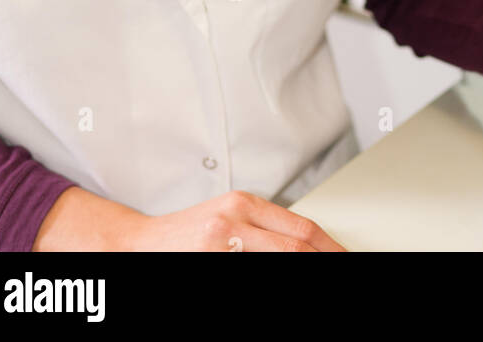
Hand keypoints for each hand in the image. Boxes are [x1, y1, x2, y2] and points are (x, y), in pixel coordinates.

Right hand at [33, 185, 346, 251]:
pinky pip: (253, 274)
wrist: (137, 245)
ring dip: (304, 268)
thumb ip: (262, 228)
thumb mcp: (227, 219)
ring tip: (322, 273)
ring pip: (280, 260)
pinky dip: (273, 277)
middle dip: (324, 260)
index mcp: (244, 204)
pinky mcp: (211, 260)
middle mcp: (235, 219)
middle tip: (343, 267)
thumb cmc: (184, 236)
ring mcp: (222, 243)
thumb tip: (305, 245)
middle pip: (296, 246)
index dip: (330, 248)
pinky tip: (289, 277)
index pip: (302, 229)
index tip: (345, 257)